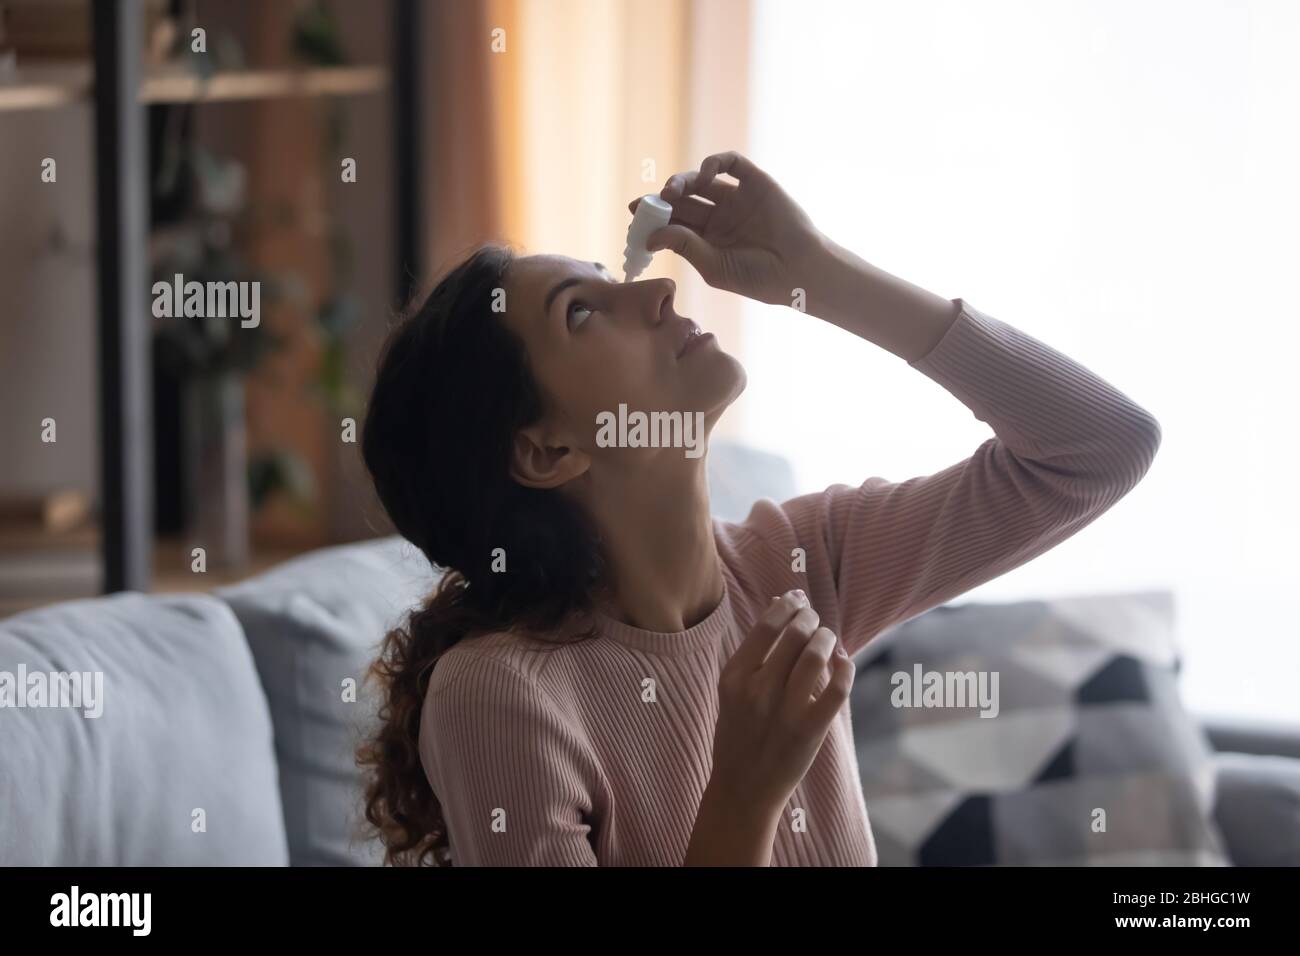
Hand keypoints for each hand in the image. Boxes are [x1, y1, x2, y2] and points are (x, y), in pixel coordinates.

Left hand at [627, 151, 825, 306]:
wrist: (799, 270)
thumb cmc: (759, 278)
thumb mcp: (714, 266)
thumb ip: (685, 246)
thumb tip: (650, 236)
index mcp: (707, 241)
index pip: (674, 222)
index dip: (654, 216)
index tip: (635, 213)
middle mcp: (719, 217)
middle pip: (683, 200)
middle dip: (663, 199)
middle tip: (649, 202)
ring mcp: (737, 198)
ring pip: (701, 180)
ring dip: (682, 180)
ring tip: (673, 191)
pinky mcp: (755, 182)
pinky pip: (730, 164)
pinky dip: (714, 163)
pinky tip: (704, 174)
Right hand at [707, 589, 854, 816]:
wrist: (742, 788)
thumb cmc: (738, 734)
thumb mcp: (732, 691)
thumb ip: (753, 654)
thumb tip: (779, 606)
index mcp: (734, 676)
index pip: (767, 625)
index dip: (787, 605)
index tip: (797, 598)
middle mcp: (757, 690)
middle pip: (795, 635)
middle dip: (810, 618)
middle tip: (814, 619)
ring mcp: (784, 711)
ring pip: (816, 656)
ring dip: (827, 638)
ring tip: (828, 637)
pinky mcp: (809, 730)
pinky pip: (837, 689)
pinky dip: (845, 668)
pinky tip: (844, 661)